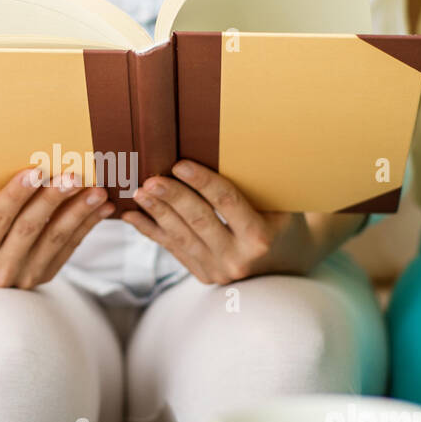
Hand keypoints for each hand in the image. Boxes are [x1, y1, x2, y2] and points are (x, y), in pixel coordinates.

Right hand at [0, 168, 113, 288]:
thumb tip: (22, 162)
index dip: (16, 193)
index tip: (35, 170)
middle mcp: (0, 268)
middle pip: (30, 228)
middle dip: (53, 199)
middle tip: (74, 176)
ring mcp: (25, 275)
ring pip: (55, 238)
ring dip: (79, 212)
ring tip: (97, 191)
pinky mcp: (45, 275)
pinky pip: (70, 246)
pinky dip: (87, 224)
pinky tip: (103, 207)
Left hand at [121, 160, 316, 284]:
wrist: (287, 262)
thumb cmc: (281, 221)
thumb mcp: (279, 203)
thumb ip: (253, 184)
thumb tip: (221, 145)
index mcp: (261, 236)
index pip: (227, 202)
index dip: (202, 182)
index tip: (180, 164)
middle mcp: (239, 258)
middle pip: (199, 221)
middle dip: (172, 198)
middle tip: (151, 178)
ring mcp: (219, 271)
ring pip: (181, 238)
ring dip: (156, 213)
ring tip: (139, 192)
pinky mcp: (204, 276)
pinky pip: (173, 250)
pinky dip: (150, 232)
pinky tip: (132, 216)